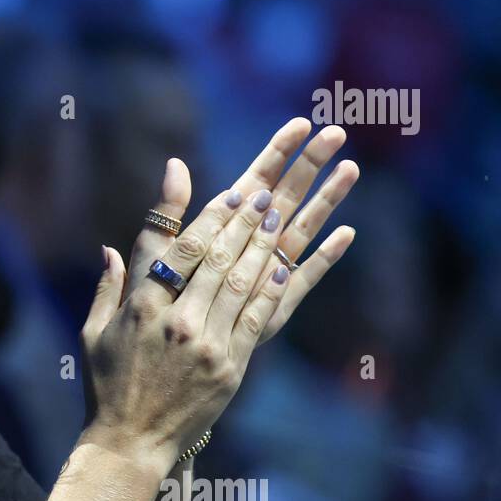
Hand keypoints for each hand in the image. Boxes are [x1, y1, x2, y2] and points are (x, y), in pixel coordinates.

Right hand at [78, 118, 357, 469]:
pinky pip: (264, 316)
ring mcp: (208, 344)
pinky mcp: (232, 367)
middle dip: (255, 208)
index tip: (237, 187)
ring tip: (298, 200)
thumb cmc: (108, 384)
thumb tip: (110, 244)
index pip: (183, 247)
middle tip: (281, 175)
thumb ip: (110, 284)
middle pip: (223, 252)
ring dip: (275, 235)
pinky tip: (303, 254)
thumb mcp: (95, 331)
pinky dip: (284, 283)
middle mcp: (177, 320)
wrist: (130, 444)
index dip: (214, 213)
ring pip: (248, 277)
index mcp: (141, 307)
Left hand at [125, 117, 357, 344]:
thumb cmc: (151, 316)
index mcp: (221, 232)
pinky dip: (322, 259)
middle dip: (306, 165)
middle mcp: (247, 250)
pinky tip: (346, 234)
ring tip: (350, 167)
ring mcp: (263, 277)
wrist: (158, 377)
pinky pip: (302, 281)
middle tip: (335, 131)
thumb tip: (174, 164)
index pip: (253, 181)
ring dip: (324, 201)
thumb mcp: (155, 262)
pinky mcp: (273, 310)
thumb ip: (167, 218)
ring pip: (299, 232)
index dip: (275, 153)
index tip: (300, 123)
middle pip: (282, 199)